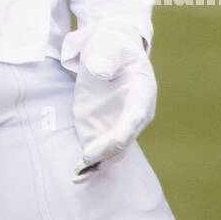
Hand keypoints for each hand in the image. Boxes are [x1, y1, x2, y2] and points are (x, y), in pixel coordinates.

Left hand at [60, 20, 156, 182]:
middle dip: (106, 152)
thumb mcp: (110, 43)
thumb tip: (100, 72)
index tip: (114, 143)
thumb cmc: (113, 44)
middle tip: (85, 160)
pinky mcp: (107, 126)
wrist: (109, 47)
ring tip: (78, 176)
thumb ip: (106, 56)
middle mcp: (136, 113)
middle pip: (124, 138)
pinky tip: (77, 174)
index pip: (136, 115)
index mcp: (142, 91)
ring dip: (98, 164)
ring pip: (114, 150)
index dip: (124, 131)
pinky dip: (91, 162)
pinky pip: (102, 149)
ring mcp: (121, 122)